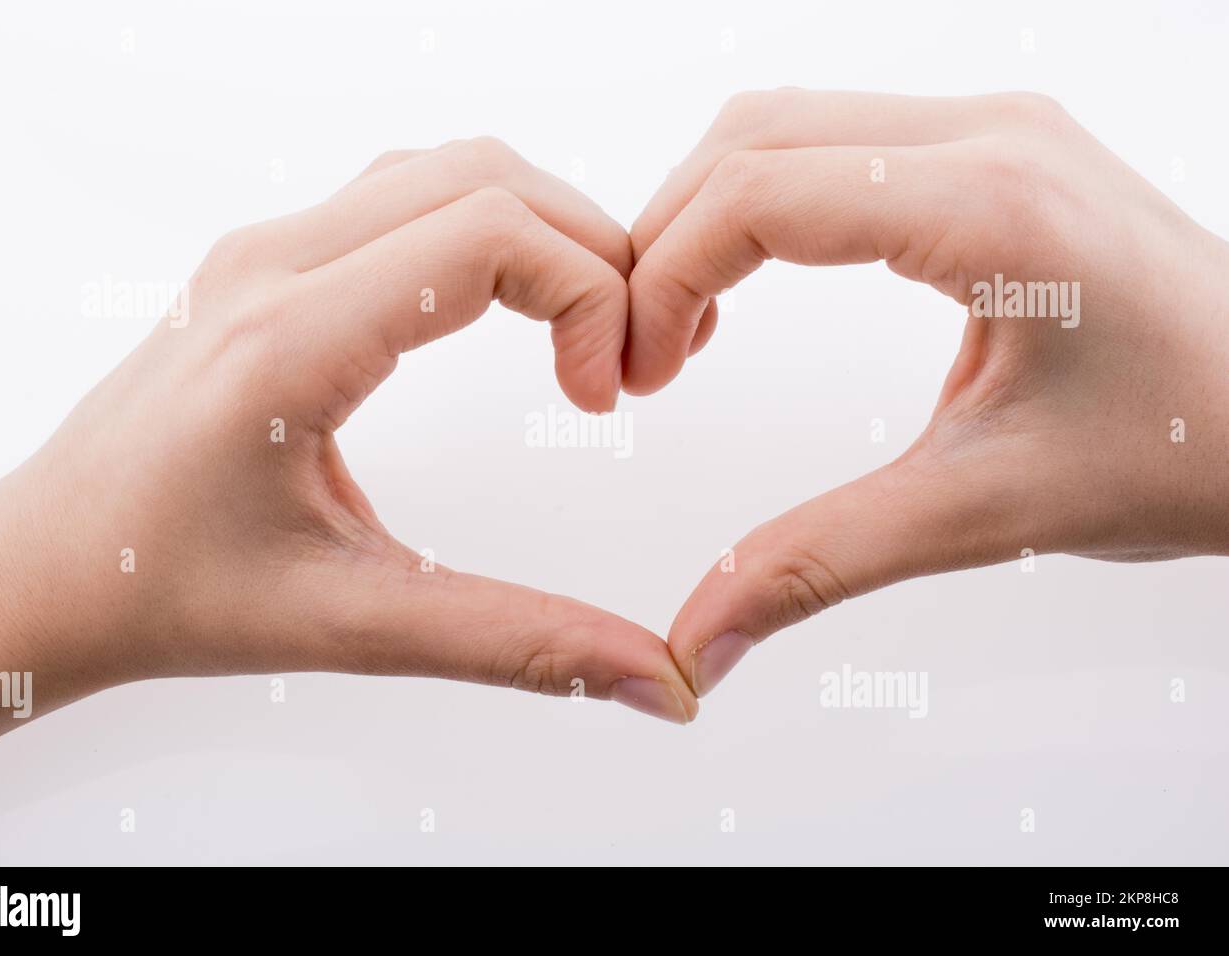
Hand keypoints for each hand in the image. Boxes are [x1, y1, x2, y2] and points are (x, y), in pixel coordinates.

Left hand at [0, 137, 697, 774]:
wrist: (53, 565)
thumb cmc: (166, 592)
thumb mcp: (354, 625)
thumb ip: (517, 645)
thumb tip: (653, 679)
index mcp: (289, 345)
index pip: (489, 232)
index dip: (590, 295)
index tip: (606, 394)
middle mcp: (271, 267)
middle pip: (486, 178)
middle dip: (589, 256)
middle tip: (619, 360)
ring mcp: (264, 250)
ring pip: (448, 169)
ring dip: (542, 232)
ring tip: (581, 330)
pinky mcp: (268, 260)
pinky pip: (405, 191)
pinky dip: (487, 228)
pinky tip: (508, 307)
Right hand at [625, 88, 1228, 695]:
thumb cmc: (1186, 447)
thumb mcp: (984, 511)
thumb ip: (818, 564)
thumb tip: (698, 639)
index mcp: (991, 206)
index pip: (759, 192)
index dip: (664, 277)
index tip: (636, 372)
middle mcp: (991, 136)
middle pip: (753, 139)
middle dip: (668, 242)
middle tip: (644, 357)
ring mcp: (997, 132)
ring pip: (787, 127)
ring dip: (710, 217)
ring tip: (687, 327)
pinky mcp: (996, 154)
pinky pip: (837, 143)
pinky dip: (765, 206)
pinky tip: (753, 283)